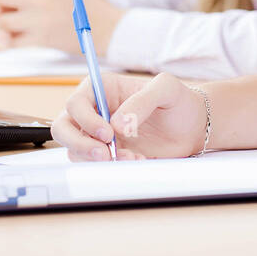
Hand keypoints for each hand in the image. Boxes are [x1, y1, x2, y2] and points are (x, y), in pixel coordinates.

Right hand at [51, 72, 208, 160]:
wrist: (192, 126)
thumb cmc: (178, 100)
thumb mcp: (166, 88)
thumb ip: (141, 100)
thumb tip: (118, 124)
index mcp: (103, 89)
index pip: (76, 103)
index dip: (85, 120)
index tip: (107, 133)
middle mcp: (95, 112)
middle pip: (63, 128)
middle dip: (79, 144)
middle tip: (105, 154)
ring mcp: (99, 135)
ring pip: (76, 150)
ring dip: (99, 159)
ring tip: (131, 156)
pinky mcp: (108, 154)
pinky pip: (97, 165)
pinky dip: (114, 167)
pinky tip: (137, 159)